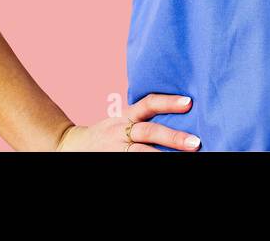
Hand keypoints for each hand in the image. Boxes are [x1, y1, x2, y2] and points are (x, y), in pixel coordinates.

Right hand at [54, 92, 201, 151]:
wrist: (72, 146)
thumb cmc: (108, 132)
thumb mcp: (123, 118)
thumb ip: (144, 116)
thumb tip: (183, 109)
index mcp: (126, 116)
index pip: (148, 104)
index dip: (168, 102)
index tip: (189, 102)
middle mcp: (122, 131)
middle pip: (149, 132)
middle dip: (173, 138)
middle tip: (196, 143)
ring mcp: (118, 149)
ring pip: (141, 153)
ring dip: (162, 157)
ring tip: (183, 160)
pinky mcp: (116, 161)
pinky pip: (133, 164)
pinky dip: (150, 165)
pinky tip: (165, 167)